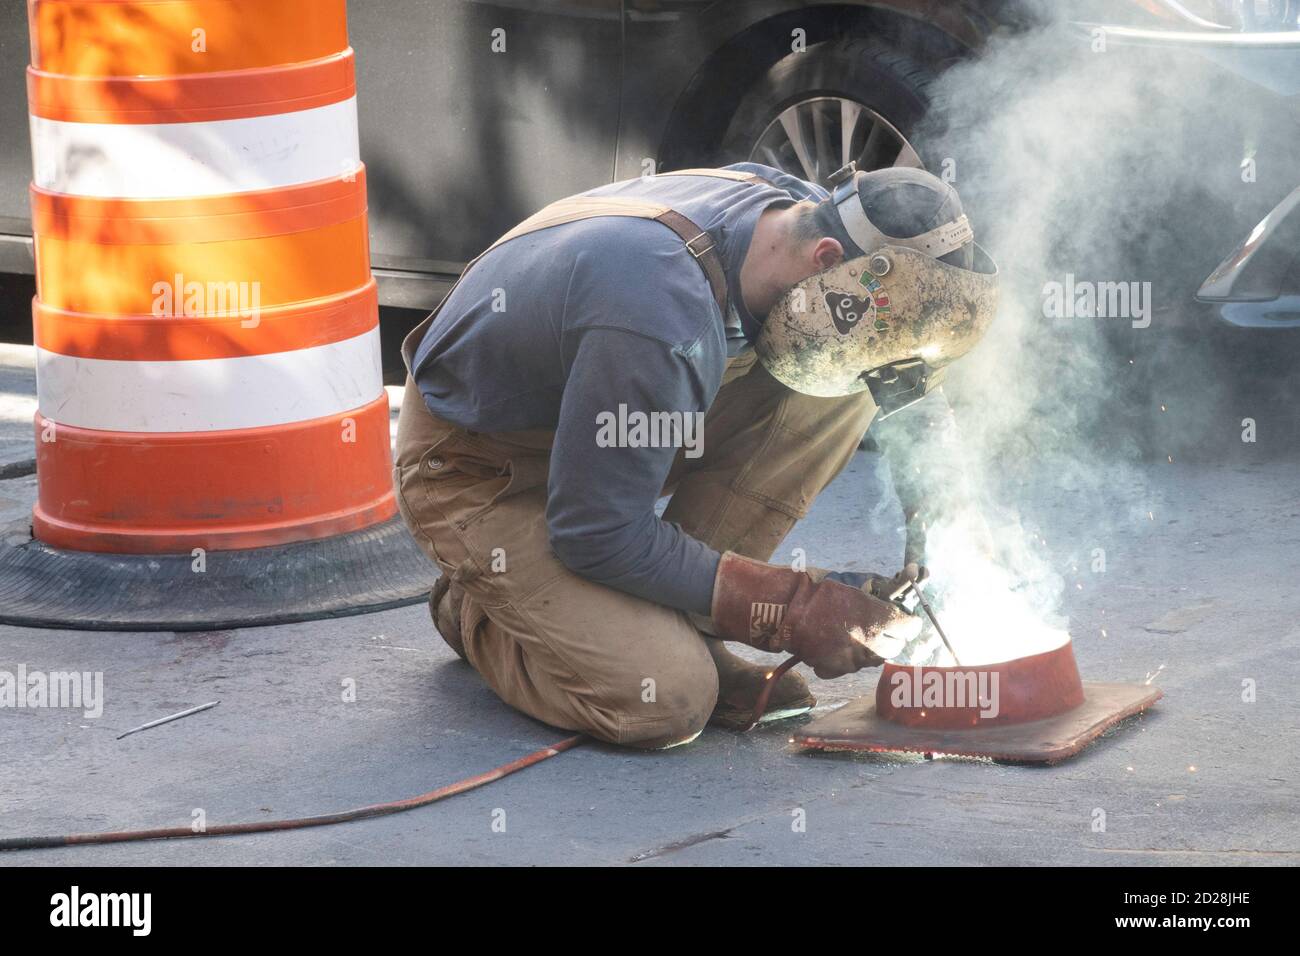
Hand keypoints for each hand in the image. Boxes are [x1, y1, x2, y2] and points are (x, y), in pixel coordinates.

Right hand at [710, 553, 922, 678]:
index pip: (909, 627)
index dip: (909, 623)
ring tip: (851, 634)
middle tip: (881, 628)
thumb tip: (910, 580)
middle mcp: (867, 641)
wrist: (785, 608)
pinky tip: (835, 644)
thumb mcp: (853, 583)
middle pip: (894, 648)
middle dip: (891, 638)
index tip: (906, 620)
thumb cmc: (818, 590)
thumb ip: (880, 591)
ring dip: (868, 649)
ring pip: (872, 660)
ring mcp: (850, 658)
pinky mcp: (833, 668)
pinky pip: (849, 668)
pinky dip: (845, 659)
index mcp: (875, 616)